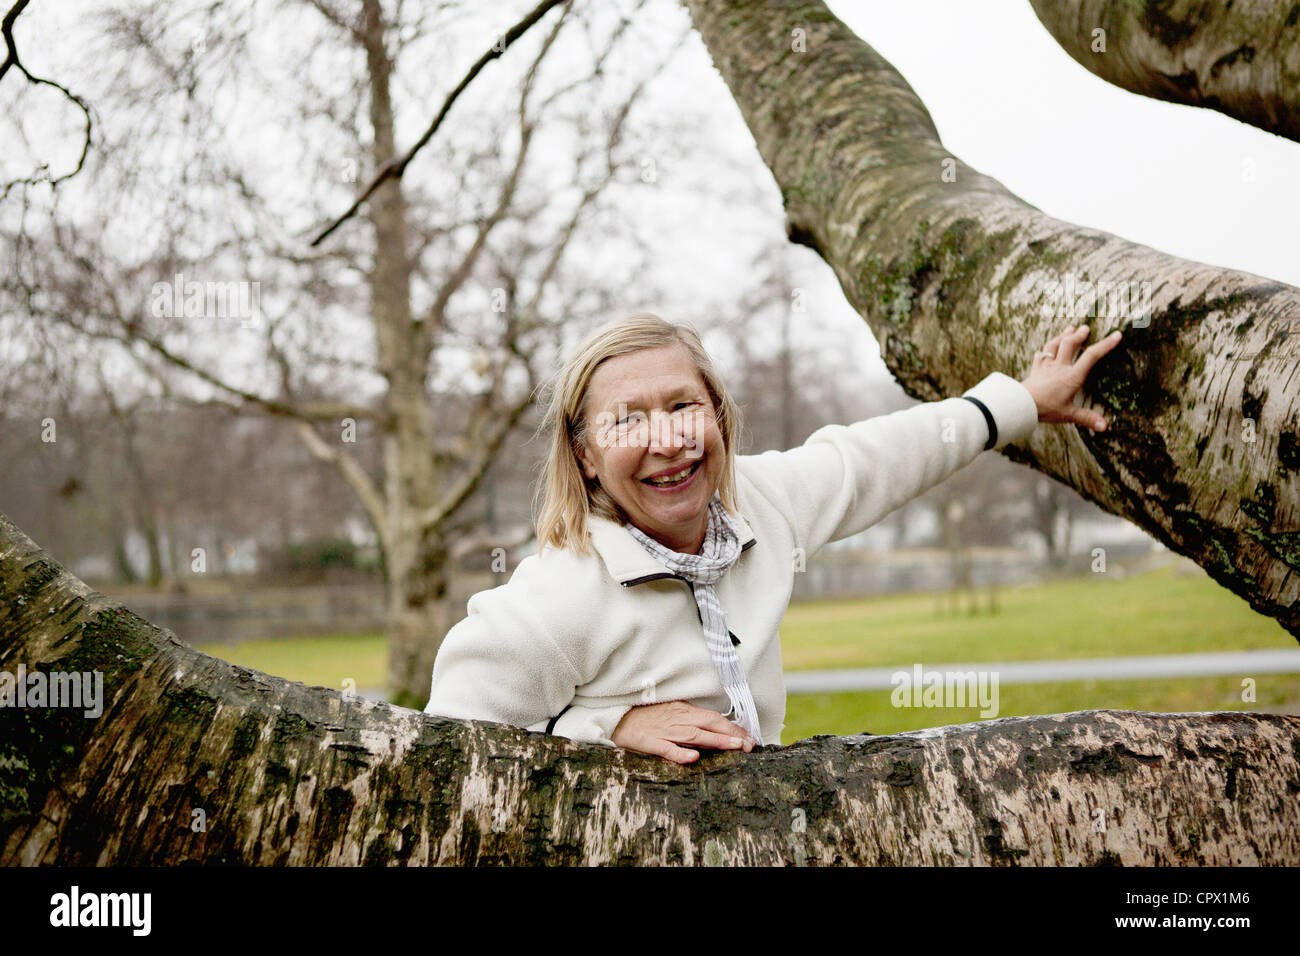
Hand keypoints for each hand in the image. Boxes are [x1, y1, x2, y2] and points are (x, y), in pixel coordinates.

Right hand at [611, 700, 756, 764]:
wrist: (616, 718)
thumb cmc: (645, 718)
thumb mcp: (671, 714)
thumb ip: (689, 720)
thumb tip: (712, 729)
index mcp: (683, 711)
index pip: (713, 718)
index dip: (733, 728)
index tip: (749, 738)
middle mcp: (678, 719)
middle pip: (709, 724)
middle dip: (732, 734)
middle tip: (749, 745)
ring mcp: (664, 731)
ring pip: (694, 735)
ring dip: (716, 741)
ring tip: (734, 747)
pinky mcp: (650, 742)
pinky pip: (667, 748)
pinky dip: (680, 753)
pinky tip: (693, 758)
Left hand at [1020, 324, 1122, 430]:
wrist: (1021, 405)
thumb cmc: (1045, 409)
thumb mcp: (1069, 415)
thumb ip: (1087, 418)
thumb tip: (1104, 426)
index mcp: (1072, 376)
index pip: (1092, 356)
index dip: (1105, 345)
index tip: (1117, 335)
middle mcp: (1059, 368)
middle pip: (1070, 344)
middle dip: (1079, 335)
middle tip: (1086, 328)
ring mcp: (1045, 367)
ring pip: (1053, 346)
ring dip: (1062, 336)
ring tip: (1068, 329)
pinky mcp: (1034, 371)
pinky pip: (1038, 358)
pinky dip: (1042, 353)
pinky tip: (1042, 351)